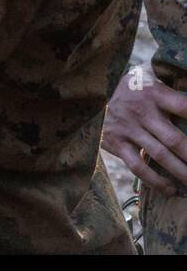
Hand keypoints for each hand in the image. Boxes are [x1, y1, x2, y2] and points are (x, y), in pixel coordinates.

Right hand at [102, 69, 186, 193]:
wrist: (92, 92)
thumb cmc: (133, 89)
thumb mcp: (150, 80)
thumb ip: (172, 95)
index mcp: (154, 93)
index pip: (184, 107)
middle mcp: (140, 111)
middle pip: (175, 139)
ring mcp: (127, 128)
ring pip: (160, 156)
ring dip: (181, 172)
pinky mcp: (116, 142)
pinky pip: (138, 166)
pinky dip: (155, 180)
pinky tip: (170, 190)